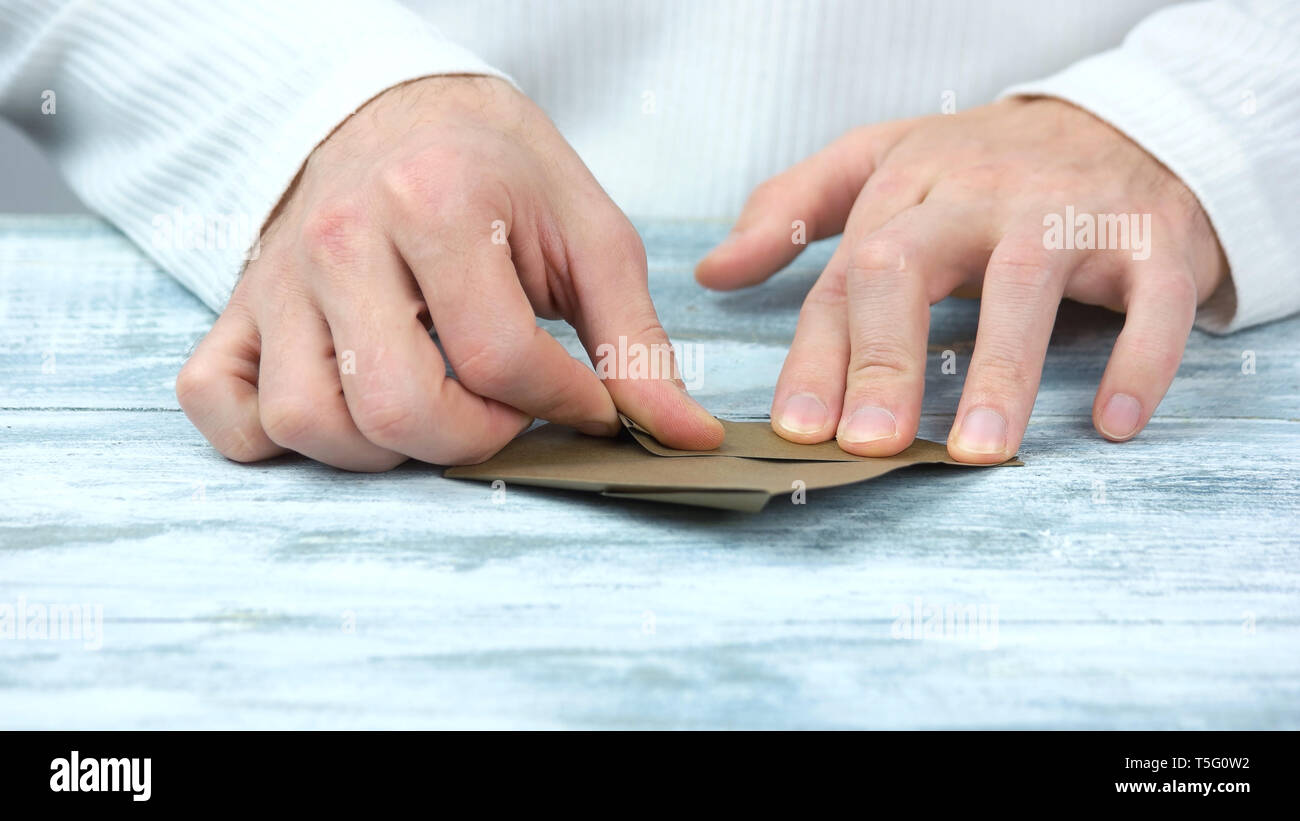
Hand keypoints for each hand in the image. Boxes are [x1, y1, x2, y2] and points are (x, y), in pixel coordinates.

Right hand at [178, 76, 721, 469]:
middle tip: (506, 410)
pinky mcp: (237, 310)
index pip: (500, 360)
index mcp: (434, 203)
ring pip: (310, 422)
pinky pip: (219, 406)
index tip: (586, 402)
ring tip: (434, 406)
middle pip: (398, 408)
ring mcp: (277, 280)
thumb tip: (684, 437)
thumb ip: (635, 339)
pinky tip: (341, 408)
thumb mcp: (588, 235)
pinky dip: (270, 435)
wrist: (400, 113)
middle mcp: (339, 240)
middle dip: (476, 439)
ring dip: (386, 448)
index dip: (564, 405)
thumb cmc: (500, 173)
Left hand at [697, 97, 1226, 461]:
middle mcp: (979, 194)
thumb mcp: (882, 162)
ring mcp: (1066, 212)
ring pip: (1024, 284)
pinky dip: (1138, 358)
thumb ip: (794, 210)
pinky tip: (1113, 421)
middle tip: (871, 444)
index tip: (798, 431)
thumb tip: (714, 270)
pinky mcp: (1152, 234)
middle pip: (911, 266)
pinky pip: (1150, 297)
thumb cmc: (984, 166)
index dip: (818, 357)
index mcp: (907, 186)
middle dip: (884, 359)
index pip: (845, 276)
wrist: (1125, 124)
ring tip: (979, 451)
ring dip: (1000, 372)